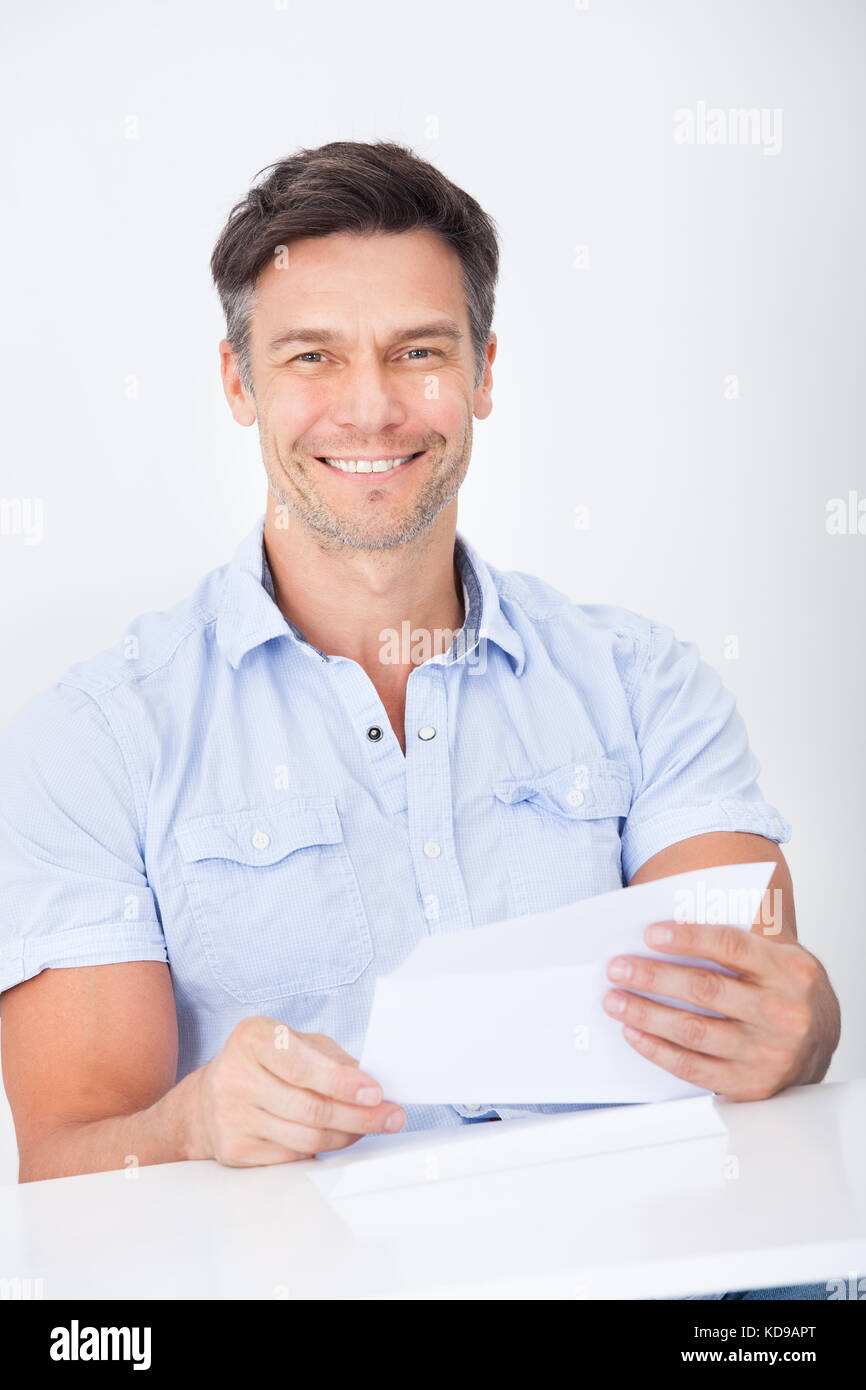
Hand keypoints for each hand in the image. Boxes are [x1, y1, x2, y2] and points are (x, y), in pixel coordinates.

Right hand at [189, 1016, 405, 1166]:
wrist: (210, 1097)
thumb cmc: (265, 1063)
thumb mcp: (296, 1043)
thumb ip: (333, 1059)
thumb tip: (373, 1083)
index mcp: (252, 1038)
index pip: (302, 1065)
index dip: (342, 1081)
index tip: (375, 1092)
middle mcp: (235, 1076)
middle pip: (309, 1108)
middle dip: (358, 1116)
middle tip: (389, 1117)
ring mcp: (231, 1116)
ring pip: (305, 1137)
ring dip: (346, 1135)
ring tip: (367, 1127)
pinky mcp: (235, 1149)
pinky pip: (293, 1155)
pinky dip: (321, 1149)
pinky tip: (334, 1137)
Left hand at [602, 920, 839, 1100]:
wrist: (821, 1037)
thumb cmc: (784, 986)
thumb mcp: (775, 953)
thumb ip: (734, 940)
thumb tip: (667, 930)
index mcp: (789, 969)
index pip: (730, 946)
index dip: (688, 938)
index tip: (650, 934)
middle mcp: (783, 1012)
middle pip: (705, 989)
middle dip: (653, 977)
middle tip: (618, 968)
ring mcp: (769, 1052)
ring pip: (694, 1030)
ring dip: (646, 1013)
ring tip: (615, 1000)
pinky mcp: (752, 1084)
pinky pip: (693, 1067)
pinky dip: (657, 1049)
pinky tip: (635, 1032)